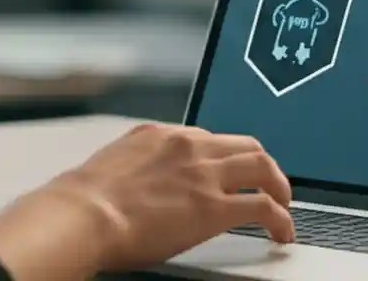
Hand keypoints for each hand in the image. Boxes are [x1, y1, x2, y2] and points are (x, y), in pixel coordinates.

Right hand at [0, 124, 294, 280]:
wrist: (83, 214)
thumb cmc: (85, 200)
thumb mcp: (113, 164)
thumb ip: (137, 165)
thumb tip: (137, 180)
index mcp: (161, 135)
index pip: (209, 139)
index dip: (226, 159)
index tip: (230, 174)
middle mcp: (189, 146)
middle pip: (245, 145)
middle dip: (263, 166)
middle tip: (270, 185)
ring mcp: (204, 174)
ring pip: (262, 167)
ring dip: (279, 187)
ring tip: (284, 207)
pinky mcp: (215, 207)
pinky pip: (263, 208)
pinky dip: (281, 219)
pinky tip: (281, 233)